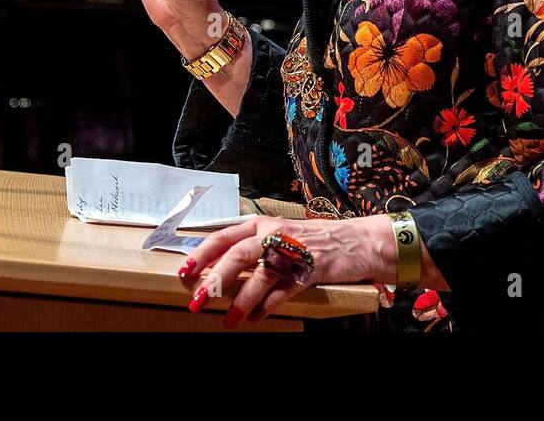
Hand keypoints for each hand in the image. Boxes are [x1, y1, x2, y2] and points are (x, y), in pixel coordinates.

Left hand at [177, 215, 394, 326]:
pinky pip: (286, 288)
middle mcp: (276, 233)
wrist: (358, 241)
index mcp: (264, 224)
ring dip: (242, 299)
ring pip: (261, 274)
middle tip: (197, 300)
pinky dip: (269, 304)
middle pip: (239, 254)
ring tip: (230, 320)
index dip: (203, 253)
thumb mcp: (281, 236)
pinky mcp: (313, 267)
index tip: (185, 270)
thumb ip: (254, 248)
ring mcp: (295, 249)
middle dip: (215, 279)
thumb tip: (221, 269)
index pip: (225, 235)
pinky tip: (257, 318)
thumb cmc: (316, 240)